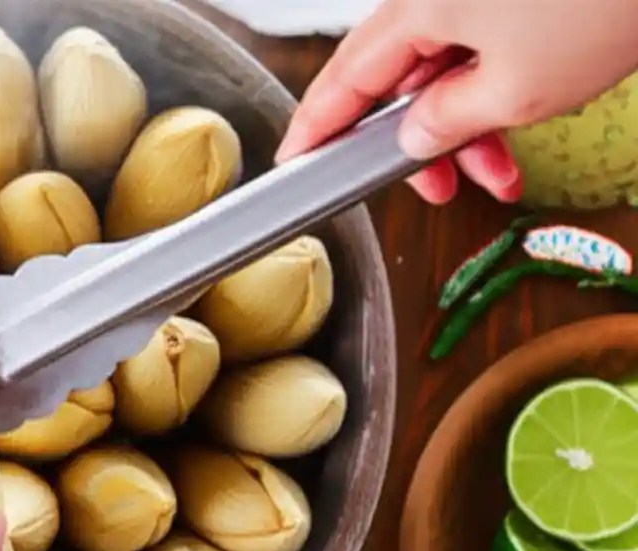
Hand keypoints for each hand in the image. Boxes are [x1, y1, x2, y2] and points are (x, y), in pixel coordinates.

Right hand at [275, 0, 637, 203]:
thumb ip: (446, 122)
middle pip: (396, 76)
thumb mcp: (515, 90)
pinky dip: (493, 91)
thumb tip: (413, 137)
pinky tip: (520, 126)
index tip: (296, 161)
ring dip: (466, 126)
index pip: (344, 79)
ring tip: (500, 172)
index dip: (317, 128)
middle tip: (433, 187)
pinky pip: (482, 46)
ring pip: (444, 67)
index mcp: (417, 5)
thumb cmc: (600, 3)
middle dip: (415, 140)